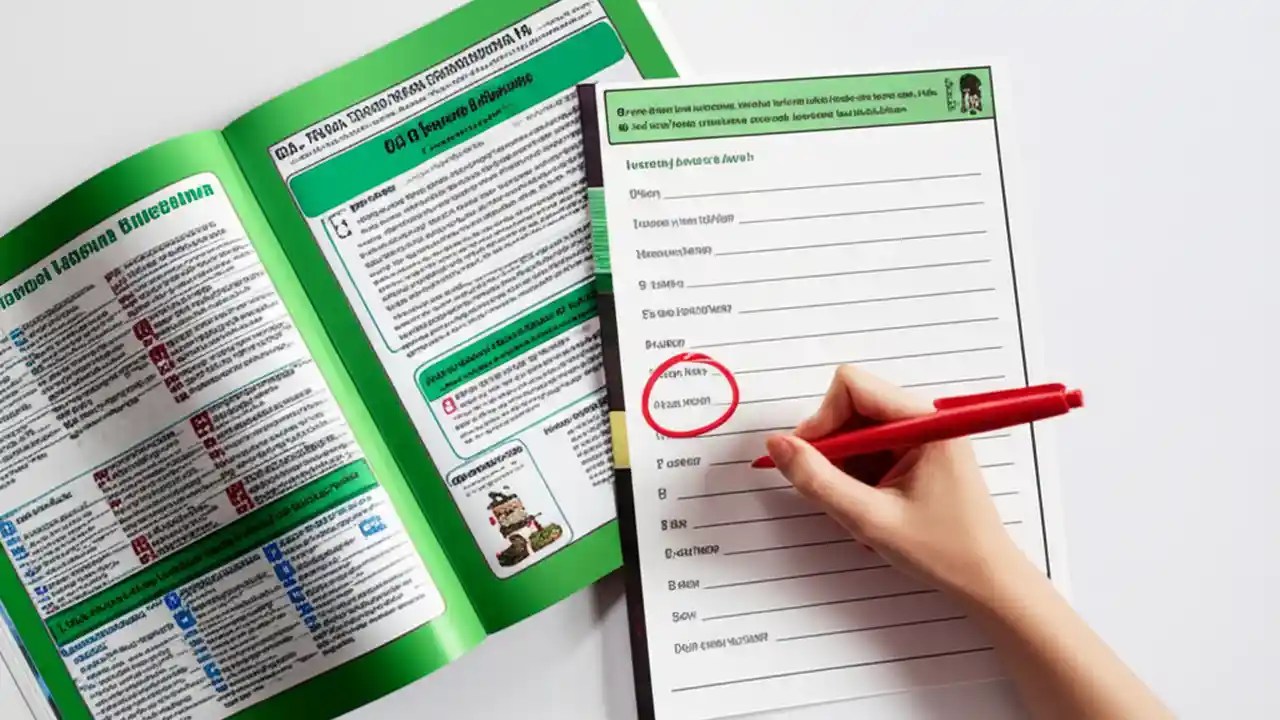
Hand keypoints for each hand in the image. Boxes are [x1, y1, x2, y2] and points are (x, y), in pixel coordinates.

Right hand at [764, 365, 1033, 605]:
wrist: (987, 581)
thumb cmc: (944, 551)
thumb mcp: (870, 518)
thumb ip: (818, 480)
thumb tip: (778, 446)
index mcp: (924, 422)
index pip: (852, 387)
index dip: (820, 418)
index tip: (806, 457)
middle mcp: (924, 420)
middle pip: (852, 405)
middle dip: (831, 446)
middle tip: (828, 488)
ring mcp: (921, 437)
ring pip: (857, 430)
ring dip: (844, 466)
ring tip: (858, 506)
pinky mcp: (917, 455)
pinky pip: (870, 450)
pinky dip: (857, 476)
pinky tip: (869, 506)